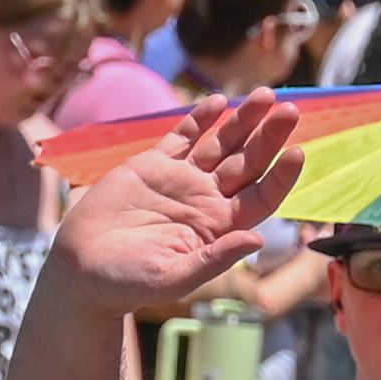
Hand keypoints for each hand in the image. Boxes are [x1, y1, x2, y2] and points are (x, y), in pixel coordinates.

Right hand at [48, 89, 302, 315]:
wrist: (82, 268)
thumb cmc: (127, 283)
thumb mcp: (174, 277)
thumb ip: (216, 258)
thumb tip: (258, 240)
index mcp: (219, 228)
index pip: (261, 198)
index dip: (281, 176)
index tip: (298, 153)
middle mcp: (207, 201)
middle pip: (248, 163)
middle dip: (269, 137)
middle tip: (290, 110)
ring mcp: (182, 180)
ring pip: (221, 144)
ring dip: (243, 121)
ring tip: (264, 96)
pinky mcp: (153, 165)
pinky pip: (183, 136)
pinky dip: (199, 118)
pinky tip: (219, 102)